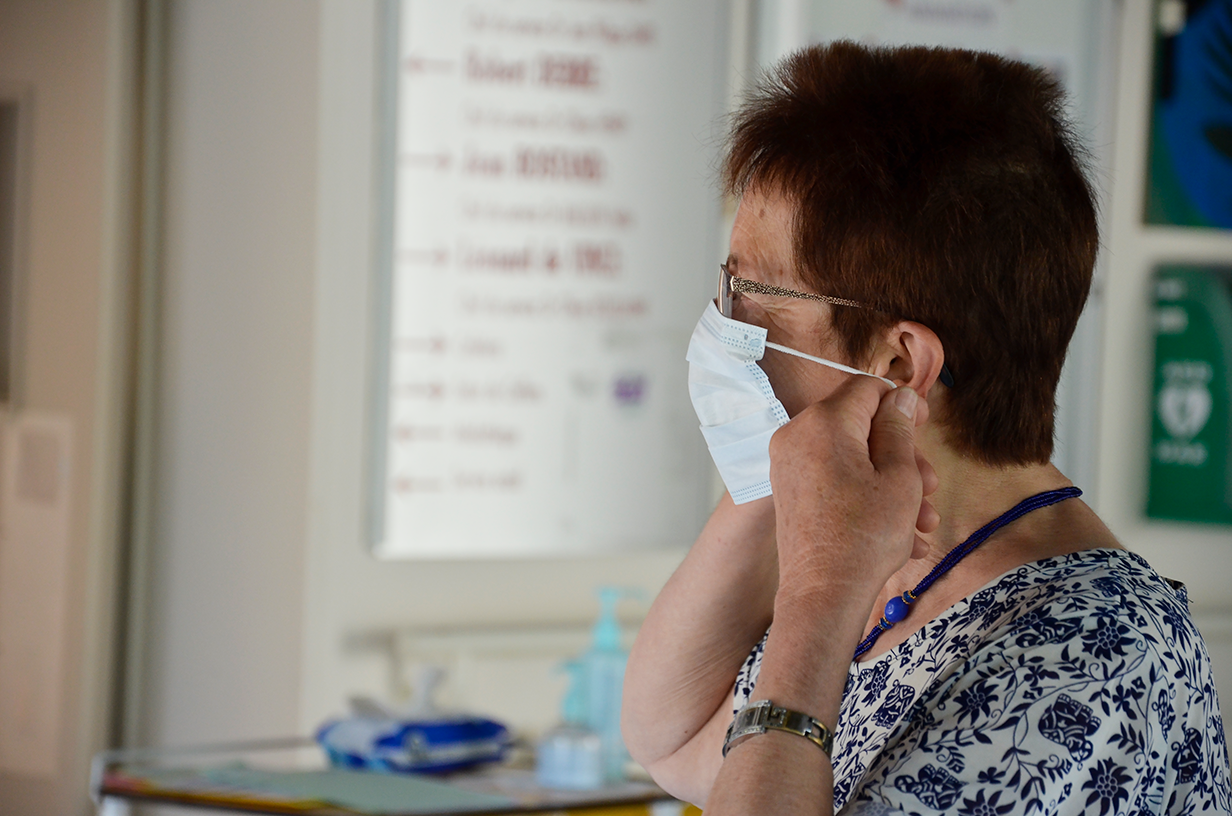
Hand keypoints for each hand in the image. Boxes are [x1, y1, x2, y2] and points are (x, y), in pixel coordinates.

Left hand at [767, 380, 938, 608]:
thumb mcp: (899, 478)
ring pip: (851, 459)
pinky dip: (865, 498)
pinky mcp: (790, 492)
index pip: (867, 388)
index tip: (926, 424)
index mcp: (823, 423)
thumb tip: (901, 396)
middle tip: (931, 486)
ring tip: (923, 521)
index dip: (902, 402)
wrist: (822, 597)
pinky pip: (835, 481)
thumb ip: (899, 430)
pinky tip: (902, 535)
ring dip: (891, 484)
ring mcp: (788, 466)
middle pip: (860, 426)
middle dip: (901, 455)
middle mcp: (796, 436)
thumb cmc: (864, 538)